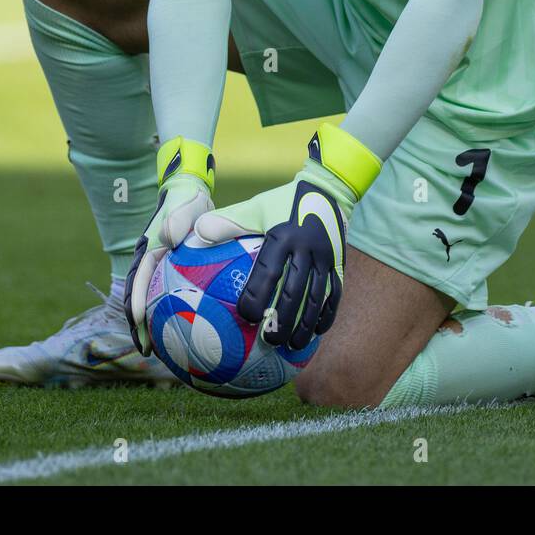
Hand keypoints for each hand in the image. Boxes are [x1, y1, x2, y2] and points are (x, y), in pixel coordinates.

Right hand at [124, 137, 215, 355]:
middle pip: (140, 300)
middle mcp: (149, 264)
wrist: (191, 193)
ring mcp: (160, 271)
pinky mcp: (173, 274)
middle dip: (138, 326)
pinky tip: (190, 334)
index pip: (138, 282)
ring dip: (154, 327)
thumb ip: (176, 219)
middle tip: (146, 350)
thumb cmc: (188, 199)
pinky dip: (175, 316)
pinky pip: (172, 299)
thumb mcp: (183, 204)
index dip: (135, 304)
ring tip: (162, 353)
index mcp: (148, 251)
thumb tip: (168, 239)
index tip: (137, 325)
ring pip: (154, 303)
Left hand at [193, 123, 380, 350]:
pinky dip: (326, 314)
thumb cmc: (282, 202)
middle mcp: (307, 248)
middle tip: (269, 341)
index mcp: (283, 236)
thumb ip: (225, 223)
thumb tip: (194, 236)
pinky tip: (317, 332)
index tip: (247, 316)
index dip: (258, 296)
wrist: (328, 189)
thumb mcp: (255, 208)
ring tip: (292, 345)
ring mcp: (326, 257)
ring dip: (306, 324)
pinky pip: (335, 293)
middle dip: (283, 319)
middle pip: (295, 291)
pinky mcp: (340, 263)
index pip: (269, 272)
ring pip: (317, 297)